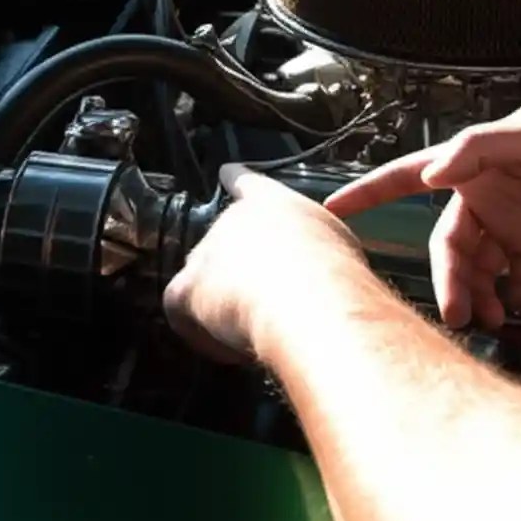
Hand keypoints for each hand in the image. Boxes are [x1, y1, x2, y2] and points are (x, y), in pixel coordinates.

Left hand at [164, 164, 370, 361]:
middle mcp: (230, 220)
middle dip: (238, 273)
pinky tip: (231, 349)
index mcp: (270, 203)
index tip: (225, 172)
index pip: (246, 183)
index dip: (236, 179)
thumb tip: (308, 267)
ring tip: (256, 328)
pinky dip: (204, 336)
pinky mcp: (185, 289)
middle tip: (268, 303)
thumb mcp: (336, 247)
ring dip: (223, 305)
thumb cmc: (334, 274)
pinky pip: (184, 315)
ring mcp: (202, 253)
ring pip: (204, 282)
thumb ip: (314, 246)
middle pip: (222, 244)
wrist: (308, 297)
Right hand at [323, 89, 520, 328]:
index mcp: (474, 165)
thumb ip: (482, 151)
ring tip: (497, 321)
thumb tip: (430, 175)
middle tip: (459, 315)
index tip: (331, 212)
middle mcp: (487, 197)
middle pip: (451, 248)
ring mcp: (517, 225)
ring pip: (482, 272)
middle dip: (450, 281)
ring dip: (484, 298)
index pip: (408, 178)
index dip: (369, 194)